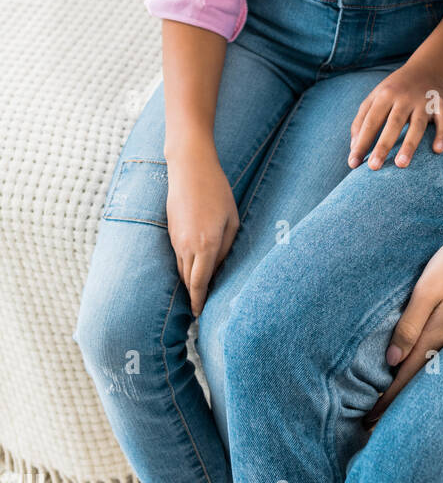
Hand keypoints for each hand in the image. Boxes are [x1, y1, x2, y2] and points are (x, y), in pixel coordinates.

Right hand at [165, 147, 239, 316]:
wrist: (189, 168)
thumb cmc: (217, 190)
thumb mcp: (232, 219)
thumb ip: (227, 247)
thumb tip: (219, 267)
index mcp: (207, 245)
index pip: (200, 283)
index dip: (199, 301)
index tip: (199, 314)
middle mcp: (188, 246)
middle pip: (189, 280)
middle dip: (195, 295)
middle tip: (201, 307)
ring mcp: (176, 239)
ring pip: (182, 269)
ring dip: (189, 280)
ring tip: (199, 290)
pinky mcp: (170, 232)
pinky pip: (178, 255)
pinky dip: (185, 264)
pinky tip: (194, 264)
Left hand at [347, 58, 442, 169]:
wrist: (428, 68)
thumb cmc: (396, 88)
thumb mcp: (375, 97)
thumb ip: (361, 120)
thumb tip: (354, 147)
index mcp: (385, 95)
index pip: (370, 122)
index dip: (361, 142)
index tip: (353, 163)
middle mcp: (404, 97)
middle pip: (393, 123)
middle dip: (383, 145)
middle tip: (374, 167)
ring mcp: (424, 101)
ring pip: (417, 124)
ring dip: (409, 144)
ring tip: (401, 164)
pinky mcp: (442, 104)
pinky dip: (442, 134)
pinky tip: (437, 150)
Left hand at [364, 230, 442, 425]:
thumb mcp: (427, 290)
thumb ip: (409, 324)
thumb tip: (392, 359)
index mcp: (433, 336)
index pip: (404, 377)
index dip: (385, 401)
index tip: (368, 421)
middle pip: (416, 381)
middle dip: (394, 403)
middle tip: (374, 424)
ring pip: (428, 372)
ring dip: (409, 390)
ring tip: (392, 406)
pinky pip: (438, 359)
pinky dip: (423, 373)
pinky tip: (419, 372)